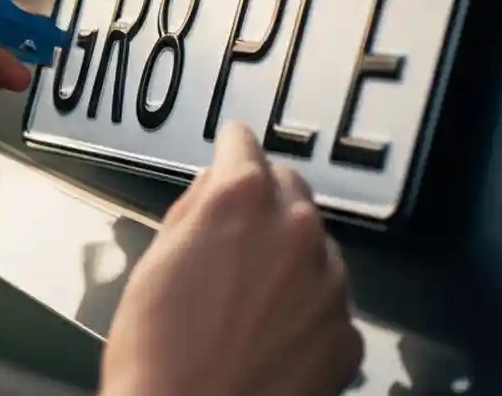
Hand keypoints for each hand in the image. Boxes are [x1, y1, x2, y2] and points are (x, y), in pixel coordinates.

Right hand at [101, 123, 362, 395]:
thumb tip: (213, 187)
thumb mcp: (153, 263)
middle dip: (265, 199)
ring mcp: (329, 283)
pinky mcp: (347, 333)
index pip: (243, 144)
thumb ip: (193, 210)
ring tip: (247, 301)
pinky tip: (270, 335)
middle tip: (234, 233)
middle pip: (290, 186)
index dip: (231, 147)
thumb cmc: (158, 358)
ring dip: (290, 257)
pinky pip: (330, 303)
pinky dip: (306, 310)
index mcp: (240, 202)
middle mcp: (295, 231)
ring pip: (316, 246)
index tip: (232, 147)